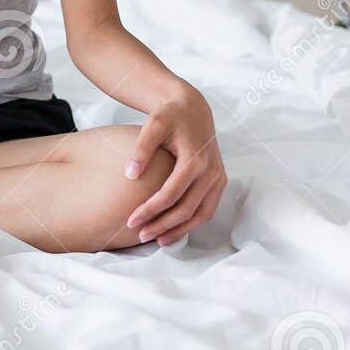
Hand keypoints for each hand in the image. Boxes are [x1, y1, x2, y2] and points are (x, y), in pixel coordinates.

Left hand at [125, 86, 227, 246]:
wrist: (193, 109)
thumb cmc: (169, 116)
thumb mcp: (152, 125)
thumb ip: (141, 149)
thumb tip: (130, 175)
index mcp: (195, 160)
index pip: (170, 194)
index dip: (150, 210)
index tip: (131, 221)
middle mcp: (211, 172)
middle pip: (187, 209)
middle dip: (163, 225)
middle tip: (141, 236)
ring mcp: (219, 178)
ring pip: (202, 214)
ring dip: (180, 230)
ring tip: (157, 240)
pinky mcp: (220, 181)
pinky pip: (208, 208)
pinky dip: (192, 222)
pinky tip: (174, 230)